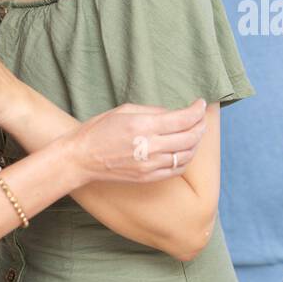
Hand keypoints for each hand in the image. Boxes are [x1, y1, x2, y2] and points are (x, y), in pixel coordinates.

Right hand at [69, 99, 207, 182]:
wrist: (80, 158)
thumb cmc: (99, 130)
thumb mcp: (124, 110)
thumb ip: (153, 111)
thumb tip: (175, 114)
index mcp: (143, 126)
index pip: (183, 119)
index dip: (197, 110)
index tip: (201, 103)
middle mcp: (149, 147)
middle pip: (189, 137)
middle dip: (201, 125)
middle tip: (202, 117)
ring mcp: (149, 165)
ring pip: (187, 154)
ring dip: (196, 142)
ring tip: (196, 132)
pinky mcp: (148, 177)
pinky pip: (176, 170)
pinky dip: (186, 158)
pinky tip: (186, 149)